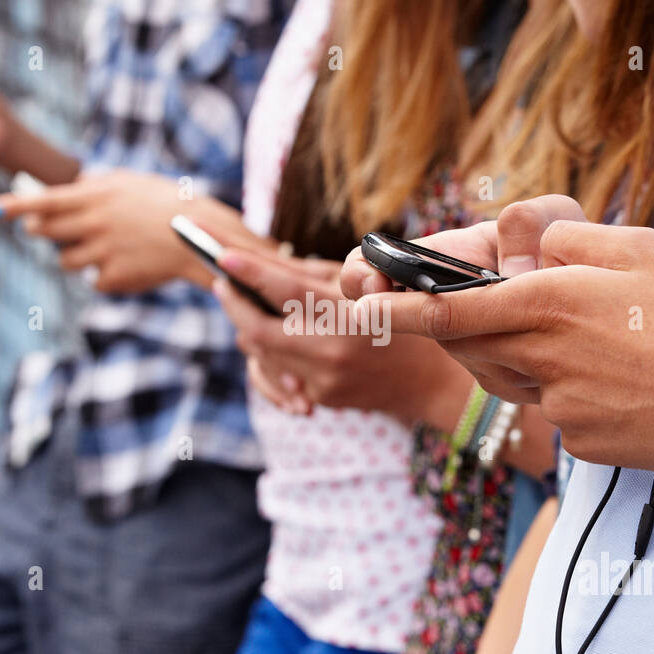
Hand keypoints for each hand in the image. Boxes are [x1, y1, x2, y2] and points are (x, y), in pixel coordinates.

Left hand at [0, 169, 209, 292]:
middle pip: (45, 233)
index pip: (43, 201)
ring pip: (65, 261)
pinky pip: (94, 280)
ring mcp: (102, 253)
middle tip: (61, 229)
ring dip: (76, 255)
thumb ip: (95, 187)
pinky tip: (128, 263)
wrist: (197, 236)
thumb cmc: (166, 204)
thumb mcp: (129, 183)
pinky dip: (105, 274)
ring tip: (105, 246)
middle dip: (43, 231)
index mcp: (95, 198)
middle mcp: (93, 224)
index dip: (14, 206)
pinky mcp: (114, 278)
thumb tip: (71, 191)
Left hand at [216, 247, 473, 424]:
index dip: (250, 271)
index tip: (223, 256)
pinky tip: (268, 341)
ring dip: (248, 328)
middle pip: (256, 330)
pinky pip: (275, 376)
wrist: (431, 379)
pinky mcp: (320, 398)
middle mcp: (332, 351)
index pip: (285, 290)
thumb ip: (317, 275)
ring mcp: (324, 380)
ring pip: (260, 354)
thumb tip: (265, 264)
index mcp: (347, 315)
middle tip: (223, 283)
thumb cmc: (401, 317)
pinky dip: (267, 355)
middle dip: (234, 304)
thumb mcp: (367, 285)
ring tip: (246, 307)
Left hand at [346, 197, 653, 472]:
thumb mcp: (640, 248)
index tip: (359, 306)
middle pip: (473, 348)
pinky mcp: (583, 443)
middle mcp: (545, 358)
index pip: (450, 310)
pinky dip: (570, 394)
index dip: (398, 309)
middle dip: (470, 331)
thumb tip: (529, 247)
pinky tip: (621, 382)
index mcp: (552, 303)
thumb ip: (570, 242)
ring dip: (524, 359)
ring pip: (512, 381)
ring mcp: (561, 408)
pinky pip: (554, 414)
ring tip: (588, 343)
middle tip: (511, 315)